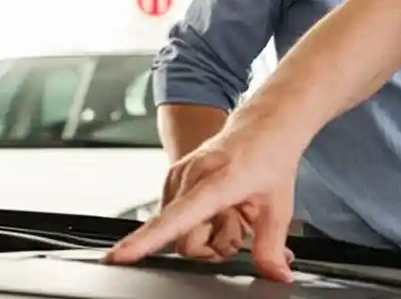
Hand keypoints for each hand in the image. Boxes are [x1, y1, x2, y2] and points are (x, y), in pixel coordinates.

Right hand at [104, 125, 298, 281]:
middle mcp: (190, 175)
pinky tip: (217, 207)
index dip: (147, 241)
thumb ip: (271, 247)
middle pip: (184, 240)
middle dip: (211, 246)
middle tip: (238, 223)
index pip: (176, 218)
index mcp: (218, 181)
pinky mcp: (172, 178)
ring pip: (179, 232)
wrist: (264, 126)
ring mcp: (178, 175)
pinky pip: (175, 218)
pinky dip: (196, 221)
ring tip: (230, 210)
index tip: (120, 255)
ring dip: (205, 233)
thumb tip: (276, 275)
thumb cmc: (270, 158)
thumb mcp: (279, 207)